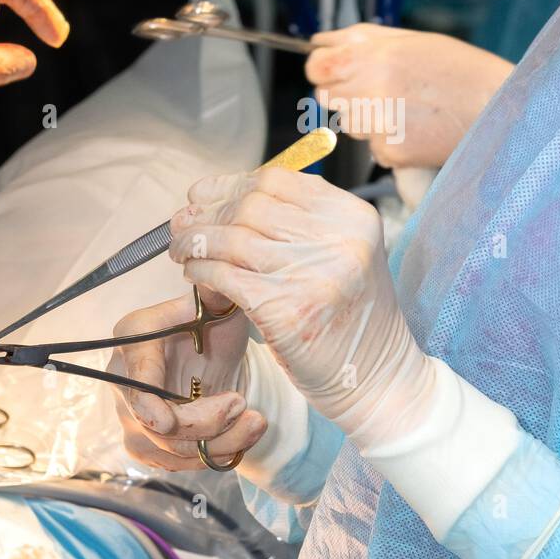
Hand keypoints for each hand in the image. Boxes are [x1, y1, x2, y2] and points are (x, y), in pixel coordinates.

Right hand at [108, 288, 266, 471]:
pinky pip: (179, 462)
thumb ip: (215, 293)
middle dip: (204, 423)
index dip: (147, 402)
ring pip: (169, 449)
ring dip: (217, 442)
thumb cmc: (212, 324)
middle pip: (154, 422)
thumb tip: (214, 278)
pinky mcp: (150, 443)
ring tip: (255, 422)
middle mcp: (124, 378)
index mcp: (134, 336)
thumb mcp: (218, 305)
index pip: (134, 376)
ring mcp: (134, 415)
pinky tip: (243, 436)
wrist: (213, 354)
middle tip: (242, 405)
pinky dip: (215, 454)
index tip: (168, 421)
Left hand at [168, 169, 434, 448]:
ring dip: (195, 241)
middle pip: (250, 207)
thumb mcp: (343, 255)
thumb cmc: (350, 317)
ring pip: (232, 239)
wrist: (377, 377)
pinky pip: (226, 276)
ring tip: (182, 250)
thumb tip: (221, 199)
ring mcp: (314, 274)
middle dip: (206, 214)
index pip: (276, 181)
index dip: (229, 185)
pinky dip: (201, 271)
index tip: (202, 196)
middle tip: (181, 225)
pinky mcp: (287, 310)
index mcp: (353, 217)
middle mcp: (339, 239)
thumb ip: (298, 224)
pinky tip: (193, 275)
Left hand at [305, 24, 511, 168]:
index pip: (316, 66)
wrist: (497, 108)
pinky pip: (373, 148)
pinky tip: (415, 129)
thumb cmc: (459, 71)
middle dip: (346, 94)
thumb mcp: (411, 40)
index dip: (324, 68)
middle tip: (380, 90)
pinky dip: (389, 141)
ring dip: (367, 119)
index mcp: (372, 56)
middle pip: (327, 97)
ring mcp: (379, 124)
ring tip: (405, 109)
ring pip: (349, 125)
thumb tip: (318, 41)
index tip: (336, 70)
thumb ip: (359, 39)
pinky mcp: (391, 152)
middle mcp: (370, 89)